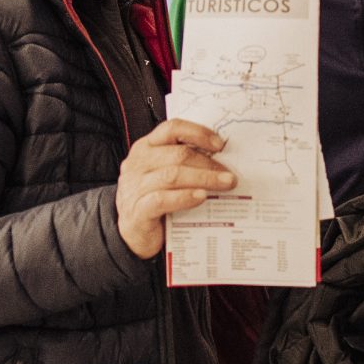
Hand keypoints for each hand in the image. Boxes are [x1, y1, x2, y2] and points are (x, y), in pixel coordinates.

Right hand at [115, 118, 233, 259]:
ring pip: (173, 175)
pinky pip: (163, 199)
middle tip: (230, 174)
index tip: (220, 144)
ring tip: (225, 184)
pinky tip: (202, 197)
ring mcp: (135, 186)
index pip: (172, 129)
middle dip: (208, 163)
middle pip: (178, 155)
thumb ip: (185, 165)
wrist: (133, 235)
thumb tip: (222, 162)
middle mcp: (138, 163)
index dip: (198, 133)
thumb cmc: (154, 201)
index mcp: (146, 148)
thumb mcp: (165, 176)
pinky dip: (185, 197)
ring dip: (204, 178)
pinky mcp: (138, 210)